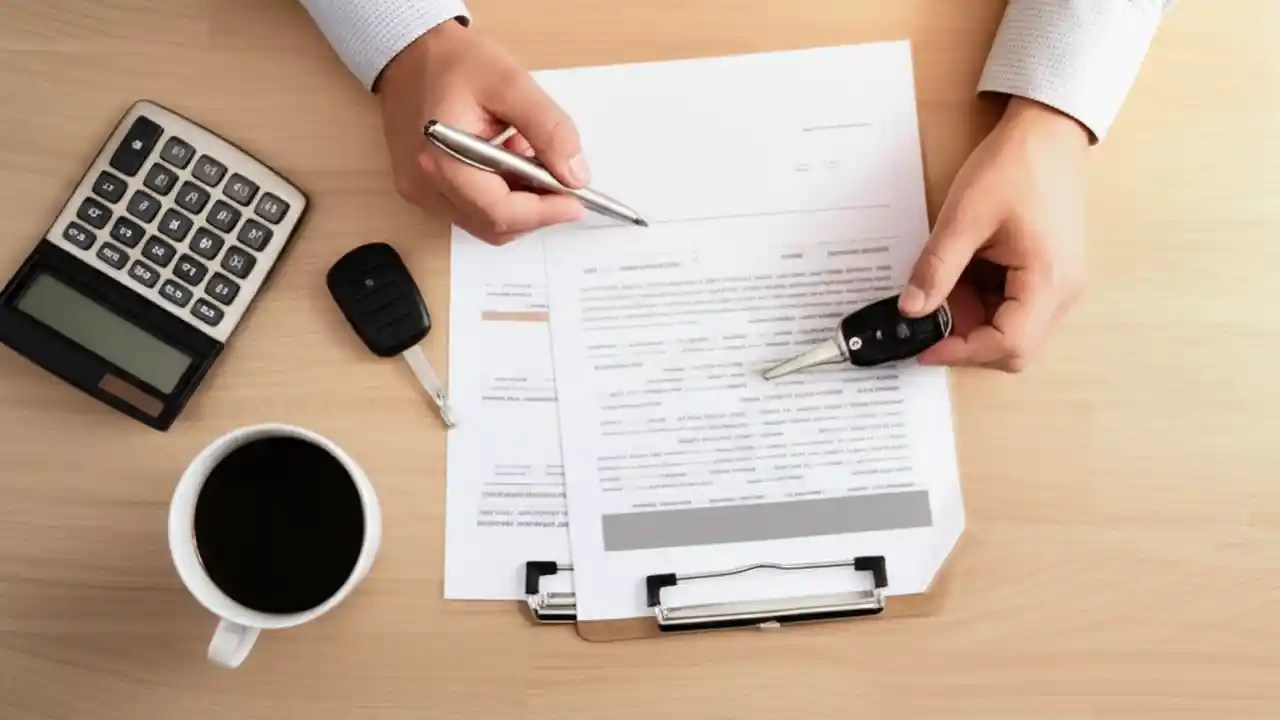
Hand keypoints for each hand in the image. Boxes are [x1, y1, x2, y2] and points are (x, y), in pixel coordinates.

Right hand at [375, 20, 588, 243]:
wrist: (409, 49)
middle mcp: (424, 184)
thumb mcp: (511, 83)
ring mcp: (419, 189)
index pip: (500, 212)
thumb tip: (575, 174)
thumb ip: (548, 129)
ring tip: (527, 158)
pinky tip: (506, 161)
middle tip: (563, 183)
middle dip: (535, 211)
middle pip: (493, 226)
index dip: (544, 213)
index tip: (576, 202)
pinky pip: (469, 209)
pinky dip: (498, 196)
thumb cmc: (453, 60)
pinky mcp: (421, 187)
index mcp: (441, 160)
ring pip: (483, 222)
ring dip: (517, 203)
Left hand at [899, 97, 1089, 371]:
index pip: (1008, 345)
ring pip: (1012, 327)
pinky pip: (1016, 305)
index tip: (924, 347)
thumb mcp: (964, 218)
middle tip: (931, 310)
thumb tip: (911, 310)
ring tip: (946, 279)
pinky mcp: (1051, 273)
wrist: (1048, 131)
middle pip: (1013, 345)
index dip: (962, 352)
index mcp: (1049, 281)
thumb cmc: (1015, 166)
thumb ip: (936, 269)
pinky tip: (965, 271)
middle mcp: (1064, 291)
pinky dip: (984, 299)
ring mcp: (1061, 283)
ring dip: (974, 315)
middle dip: (967, 336)